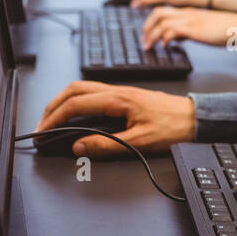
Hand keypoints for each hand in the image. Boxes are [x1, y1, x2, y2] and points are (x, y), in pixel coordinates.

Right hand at [37, 81, 194, 156]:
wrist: (194, 118)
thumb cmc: (173, 127)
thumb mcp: (139, 142)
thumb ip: (106, 145)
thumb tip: (80, 146)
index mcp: (118, 99)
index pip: (76, 104)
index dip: (55, 118)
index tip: (44, 131)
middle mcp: (117, 91)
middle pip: (74, 90)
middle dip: (53, 106)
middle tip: (42, 124)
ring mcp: (120, 92)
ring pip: (83, 89)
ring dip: (64, 101)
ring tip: (53, 119)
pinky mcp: (125, 97)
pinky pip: (94, 93)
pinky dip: (78, 102)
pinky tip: (77, 114)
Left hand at [141, 6, 236, 49]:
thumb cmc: (226, 29)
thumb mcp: (203, 28)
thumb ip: (188, 31)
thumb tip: (176, 38)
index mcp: (188, 13)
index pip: (162, 12)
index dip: (151, 23)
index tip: (147, 34)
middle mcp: (186, 14)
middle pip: (157, 13)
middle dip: (146, 27)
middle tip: (143, 41)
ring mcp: (190, 20)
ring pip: (161, 22)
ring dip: (151, 35)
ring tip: (148, 46)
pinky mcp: (194, 28)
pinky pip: (172, 31)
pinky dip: (165, 39)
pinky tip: (165, 46)